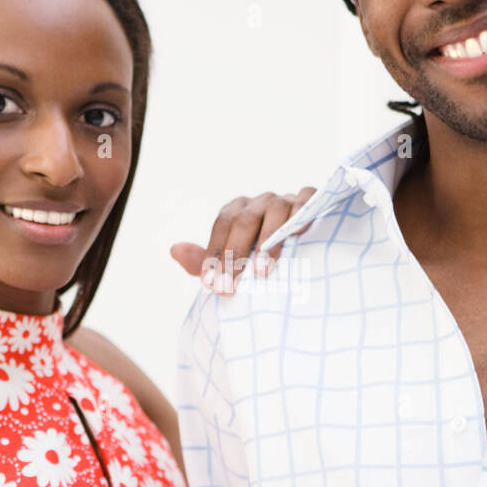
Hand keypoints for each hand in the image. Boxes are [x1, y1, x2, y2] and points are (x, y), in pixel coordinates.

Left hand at [170, 187, 316, 292]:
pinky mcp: (312, 201)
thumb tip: (174, 250)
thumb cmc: (263, 262)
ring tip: (262, 272)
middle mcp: (261, 202)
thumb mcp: (233, 264)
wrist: (307, 256)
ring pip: (275, 210)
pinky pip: (306, 202)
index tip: (211, 283)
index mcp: (240, 211)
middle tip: (230, 286)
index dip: (215, 253)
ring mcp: (287, 200)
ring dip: (267, 242)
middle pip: (244, 220)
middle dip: (235, 255)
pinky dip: (302, 214)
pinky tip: (299, 233)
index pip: (222, 224)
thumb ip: (204, 261)